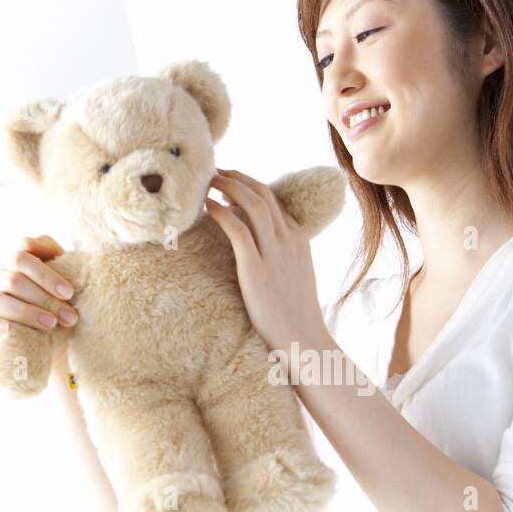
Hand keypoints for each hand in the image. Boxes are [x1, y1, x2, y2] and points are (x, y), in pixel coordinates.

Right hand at [0, 234, 78, 365]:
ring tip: (51, 324)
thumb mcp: (58, 284)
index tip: (69, 293)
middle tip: (70, 317)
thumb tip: (54, 252)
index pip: (22, 253)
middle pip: (13, 279)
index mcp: (11, 260)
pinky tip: (7, 329)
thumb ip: (59, 261)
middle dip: (44, 298)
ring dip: (26, 312)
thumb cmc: (51, 305)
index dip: (46, 273)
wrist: (36, 342)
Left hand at [205, 168, 327, 354]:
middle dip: (236, 178)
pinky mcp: (256, 270)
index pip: (273, 200)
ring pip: (251, 204)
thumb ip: (281, 254)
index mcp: (299, 239)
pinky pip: (238, 230)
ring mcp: (274, 254)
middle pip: (262, 194)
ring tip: (208, 182)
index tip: (229, 181)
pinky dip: (222, 213)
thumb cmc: (294, 312)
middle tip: (215, 173)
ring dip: (228, 187)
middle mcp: (288, 240)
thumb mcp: (295, 274)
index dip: (248, 185)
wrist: (303, 338)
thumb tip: (257, 245)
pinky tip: (208, 208)